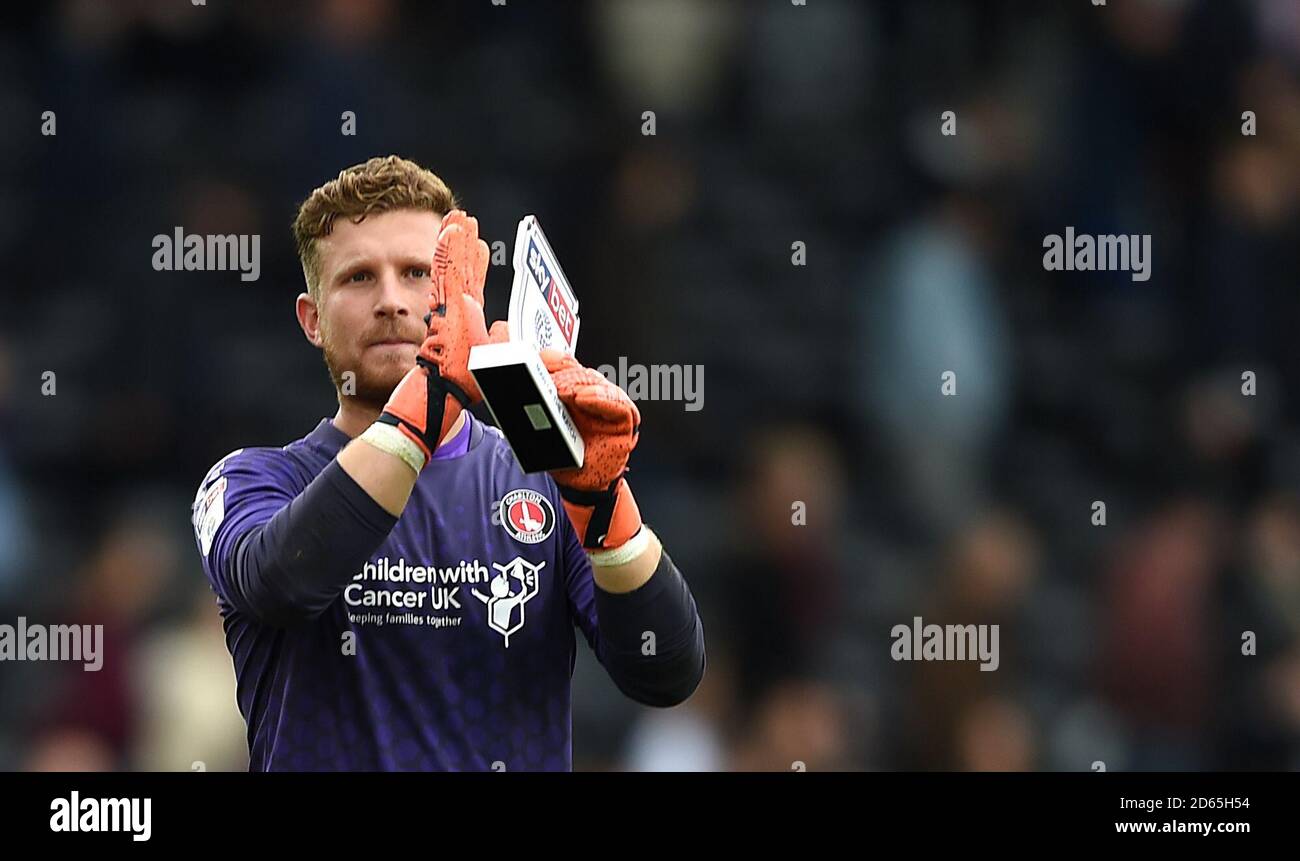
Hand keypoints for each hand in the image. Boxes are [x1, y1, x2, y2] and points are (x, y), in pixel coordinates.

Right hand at [423, 210, 507, 402]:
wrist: (442, 397)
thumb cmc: (463, 386)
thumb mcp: (492, 361)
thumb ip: (500, 342)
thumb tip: (505, 328)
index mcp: (467, 320)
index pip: (472, 283)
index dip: (474, 262)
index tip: (477, 242)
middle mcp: (457, 310)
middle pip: (460, 269)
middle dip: (462, 243)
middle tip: (463, 217)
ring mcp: (448, 307)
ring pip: (451, 267)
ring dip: (455, 241)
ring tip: (458, 218)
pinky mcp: (443, 307)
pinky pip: (445, 274)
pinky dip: (448, 251)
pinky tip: (450, 231)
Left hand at [540, 348, 642, 548]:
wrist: (583, 486)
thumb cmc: (564, 459)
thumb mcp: (540, 432)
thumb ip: (531, 411)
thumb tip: (510, 392)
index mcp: (571, 391)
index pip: (564, 365)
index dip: (551, 359)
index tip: (535, 359)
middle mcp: (592, 394)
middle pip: (579, 372)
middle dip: (561, 374)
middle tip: (545, 379)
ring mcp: (609, 405)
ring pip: (596, 383)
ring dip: (577, 384)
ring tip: (561, 389)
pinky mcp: (625, 420)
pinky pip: (617, 404)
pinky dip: (601, 399)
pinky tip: (583, 398)